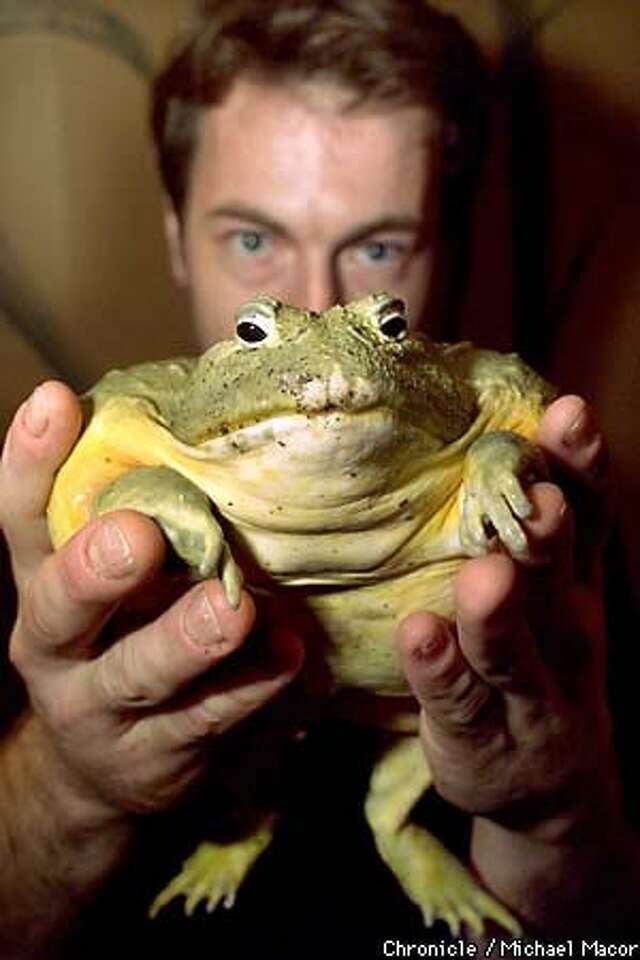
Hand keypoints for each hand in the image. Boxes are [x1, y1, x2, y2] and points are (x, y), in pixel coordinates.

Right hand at [0, 381, 302, 823]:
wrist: (101, 767)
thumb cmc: (114, 635)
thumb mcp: (99, 576)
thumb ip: (125, 510)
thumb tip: (185, 409)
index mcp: (41, 582)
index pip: (20, 518)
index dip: (29, 462)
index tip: (56, 401)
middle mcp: (56, 646)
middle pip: (58, 607)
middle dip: (94, 571)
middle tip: (138, 536)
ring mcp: (102, 709)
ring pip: (138, 674)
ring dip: (185, 640)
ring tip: (232, 610)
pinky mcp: (160, 756)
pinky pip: (211, 719)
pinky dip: (252, 686)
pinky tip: (289, 655)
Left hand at [396, 395, 631, 930]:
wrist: (555, 791)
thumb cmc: (543, 665)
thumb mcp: (556, 600)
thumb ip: (542, 535)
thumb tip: (511, 435)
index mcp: (575, 590)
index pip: (587, 522)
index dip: (581, 470)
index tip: (569, 414)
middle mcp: (562, 637)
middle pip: (557, 583)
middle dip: (551, 538)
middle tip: (542, 497)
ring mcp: (527, 695)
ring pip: (511, 652)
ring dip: (499, 614)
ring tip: (486, 575)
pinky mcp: (481, 738)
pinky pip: (458, 702)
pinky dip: (440, 671)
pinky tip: (420, 637)